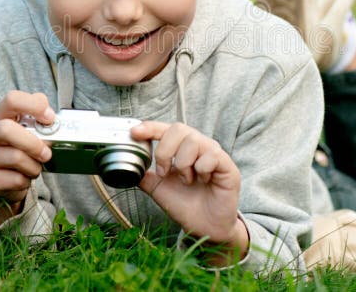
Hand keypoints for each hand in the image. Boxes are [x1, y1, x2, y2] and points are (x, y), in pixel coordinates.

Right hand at [0, 91, 54, 225]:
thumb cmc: (21, 150)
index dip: (34, 106)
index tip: (49, 118)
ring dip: (34, 166)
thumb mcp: (29, 131)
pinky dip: (27, 180)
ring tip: (34, 168)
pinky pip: (15, 179)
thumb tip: (51, 119)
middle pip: (6, 129)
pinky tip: (23, 178)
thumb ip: (40, 120)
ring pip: (15, 158)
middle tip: (46, 153)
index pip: (12, 99)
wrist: (5, 181)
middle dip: (33, 143)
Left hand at [130, 122, 248, 261]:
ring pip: (193, 141)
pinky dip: (201, 171)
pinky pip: (211, 156)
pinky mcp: (227, 164)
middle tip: (163, 173)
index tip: (134, 133)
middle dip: (165, 151)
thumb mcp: (158, 189)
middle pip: (178, 129)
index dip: (150, 128)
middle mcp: (198, 146)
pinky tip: (204, 181)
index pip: (165, 129)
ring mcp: (213, 153)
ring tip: (187, 181)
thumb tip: (129, 166)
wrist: (205, 228)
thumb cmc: (186, 205)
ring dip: (183, 165)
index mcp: (181, 148)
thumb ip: (145, 175)